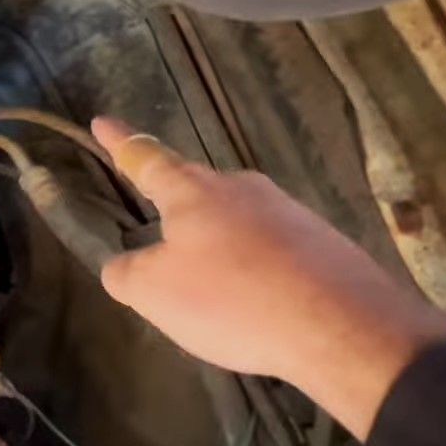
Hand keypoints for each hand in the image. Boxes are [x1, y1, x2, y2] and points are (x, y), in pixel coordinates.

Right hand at [91, 116, 445, 438]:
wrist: (342, 324)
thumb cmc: (235, 300)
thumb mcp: (156, 294)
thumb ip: (128, 274)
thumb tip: (123, 264)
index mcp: (193, 193)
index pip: (146, 159)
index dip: (121, 142)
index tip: (102, 120)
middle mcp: (241, 188)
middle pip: (196, 190)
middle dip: (175, 205)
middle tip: (159, 229)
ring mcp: (287, 212)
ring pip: (237, 220)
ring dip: (220, 244)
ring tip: (214, 289)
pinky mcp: (321, 242)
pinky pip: (272, 249)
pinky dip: (256, 269)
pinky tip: (259, 302)